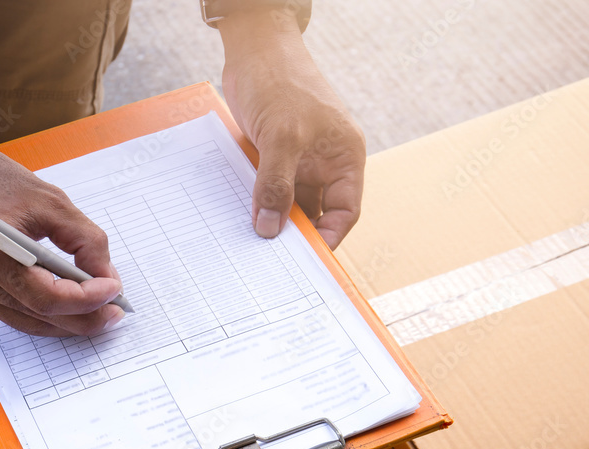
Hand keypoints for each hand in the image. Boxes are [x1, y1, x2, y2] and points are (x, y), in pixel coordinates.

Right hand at [0, 136, 125, 336]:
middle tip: (114, 314)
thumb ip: (86, 240)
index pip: (46, 296)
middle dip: (83, 318)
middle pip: (37, 315)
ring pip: (26, 321)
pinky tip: (67, 309)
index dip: (87, 300)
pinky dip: (42, 314)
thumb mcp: (51, 200)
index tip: (115, 291)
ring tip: (98, 314)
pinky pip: (11, 313)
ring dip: (65, 322)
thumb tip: (106, 278)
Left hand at [219, 10, 365, 248]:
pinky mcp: (274, 155)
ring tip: (255, 243)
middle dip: (297, 234)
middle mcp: (326, 161)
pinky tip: (242, 217)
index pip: (345, 210)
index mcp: (344, 157)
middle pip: (317, 211)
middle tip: (274, 260)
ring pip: (290, 202)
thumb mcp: (281, 136)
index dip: (329, 236)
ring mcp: (300, 159)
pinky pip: (269, 188)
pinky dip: (258, 202)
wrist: (254, 48)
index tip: (306, 259)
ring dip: (274, 219)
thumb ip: (276, 185)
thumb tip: (269, 229)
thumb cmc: (280, 81)